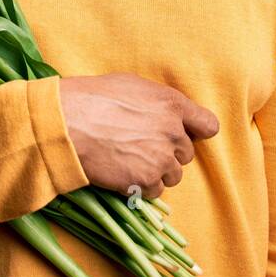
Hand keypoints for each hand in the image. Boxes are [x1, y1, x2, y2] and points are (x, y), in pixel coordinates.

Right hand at [58, 73, 218, 198]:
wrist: (67, 124)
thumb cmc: (92, 98)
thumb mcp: (130, 85)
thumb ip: (156, 101)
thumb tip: (162, 111)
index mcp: (173, 104)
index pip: (208, 125)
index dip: (197, 131)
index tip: (185, 134)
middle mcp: (173, 132)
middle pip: (186, 153)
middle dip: (168, 152)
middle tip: (141, 148)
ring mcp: (161, 158)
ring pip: (173, 174)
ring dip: (157, 172)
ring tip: (130, 162)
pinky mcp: (146, 181)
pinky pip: (156, 191)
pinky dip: (143, 187)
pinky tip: (124, 175)